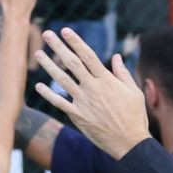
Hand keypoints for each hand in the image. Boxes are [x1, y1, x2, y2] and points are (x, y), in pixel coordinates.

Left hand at [34, 27, 150, 154]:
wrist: (130, 142)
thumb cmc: (135, 116)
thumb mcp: (134, 92)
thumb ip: (123, 73)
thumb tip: (116, 57)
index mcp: (107, 80)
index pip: (88, 56)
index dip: (76, 42)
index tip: (65, 30)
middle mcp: (93, 88)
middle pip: (72, 63)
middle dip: (58, 47)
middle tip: (46, 34)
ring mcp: (84, 102)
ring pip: (62, 80)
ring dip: (48, 66)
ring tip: (37, 53)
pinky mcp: (78, 116)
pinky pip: (59, 103)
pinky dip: (48, 94)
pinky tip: (38, 86)